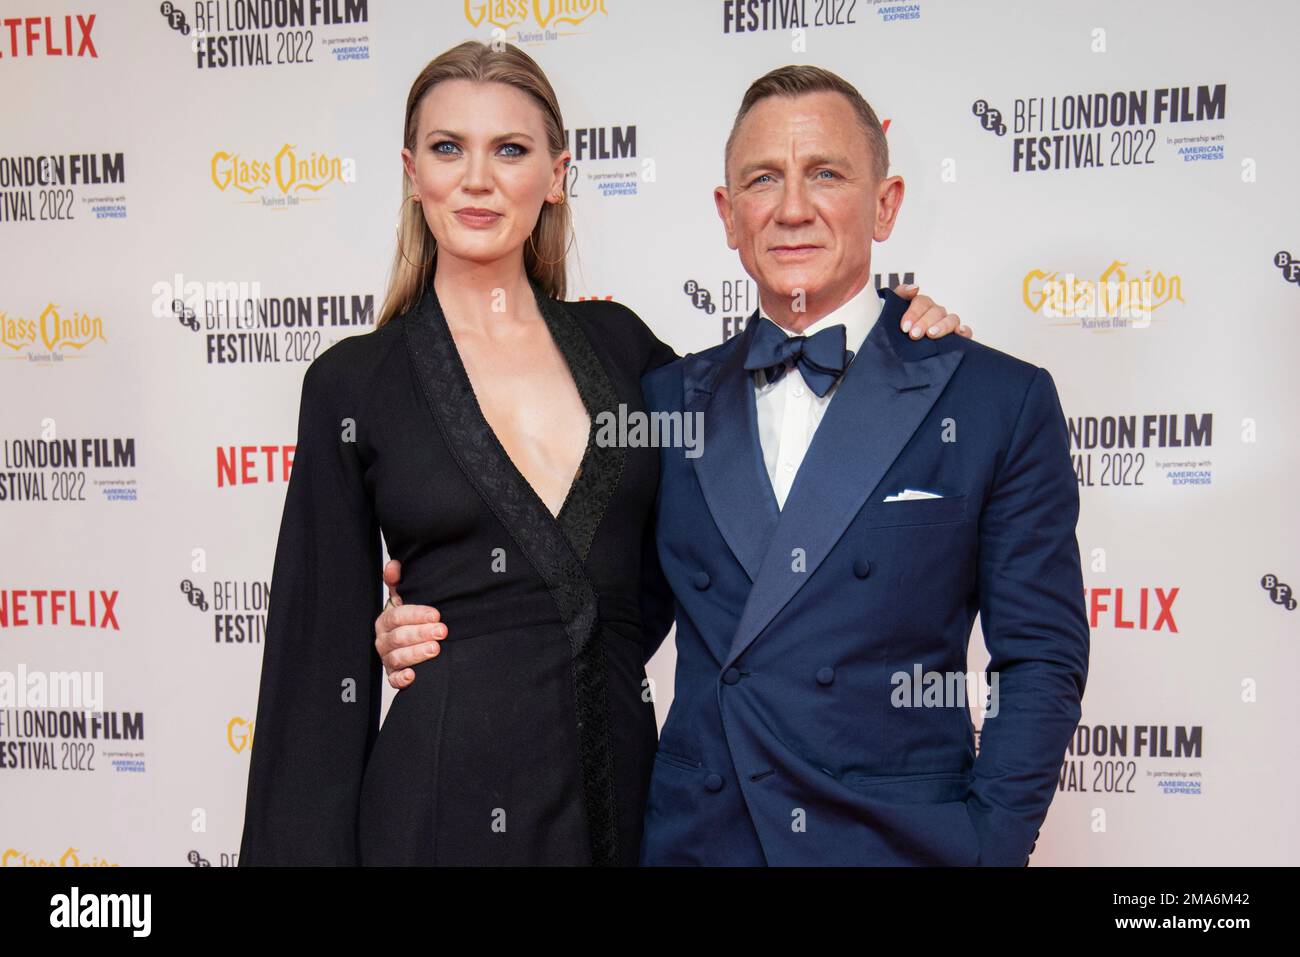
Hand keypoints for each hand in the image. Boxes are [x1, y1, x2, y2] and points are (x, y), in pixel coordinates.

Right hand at [373, 558, 446, 688]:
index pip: (398, 615)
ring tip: (436, 649)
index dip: (417, 614)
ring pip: (397, 657)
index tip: (436, 614)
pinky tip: (413, 675)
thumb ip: (399, 582)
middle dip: (421, 633)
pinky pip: (394, 679)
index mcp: (386, 620)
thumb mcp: (406, 598)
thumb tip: (393, 565)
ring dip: (417, 653)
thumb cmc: (410, 619)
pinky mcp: (393, 675)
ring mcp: (388, 658)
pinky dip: (402, 678)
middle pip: (399, 637)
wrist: (411, 643)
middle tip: (442, 631)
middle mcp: (384, 639)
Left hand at [893, 283, 972, 339]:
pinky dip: (965, 331)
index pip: (921, 302)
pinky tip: (959, 333)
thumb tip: (915, 288)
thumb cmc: (897, 330)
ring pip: (951, 319)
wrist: (897, 351)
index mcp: (921, 306)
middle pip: (935, 311)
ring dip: (942, 326)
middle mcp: (936, 313)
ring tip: (931, 335)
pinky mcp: (957, 337)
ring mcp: (947, 324)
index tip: (904, 327)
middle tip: (914, 335)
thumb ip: (900, 294)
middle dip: (924, 322)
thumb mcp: (893, 311)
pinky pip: (966, 331)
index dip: (913, 313)